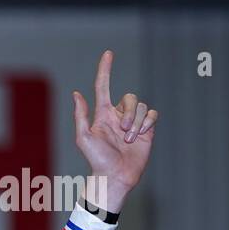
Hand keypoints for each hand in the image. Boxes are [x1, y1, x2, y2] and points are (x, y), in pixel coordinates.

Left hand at [72, 50, 158, 211]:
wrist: (115, 175)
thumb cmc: (97, 159)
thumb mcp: (84, 137)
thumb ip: (81, 115)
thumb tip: (76, 94)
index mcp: (102, 114)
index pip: (103, 86)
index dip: (106, 70)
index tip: (108, 53)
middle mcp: (118, 115)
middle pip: (130, 98)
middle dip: (129, 113)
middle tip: (123, 131)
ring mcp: (133, 121)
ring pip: (142, 107)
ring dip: (137, 123)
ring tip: (130, 139)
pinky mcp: (146, 129)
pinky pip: (152, 114)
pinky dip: (147, 123)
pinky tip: (140, 136)